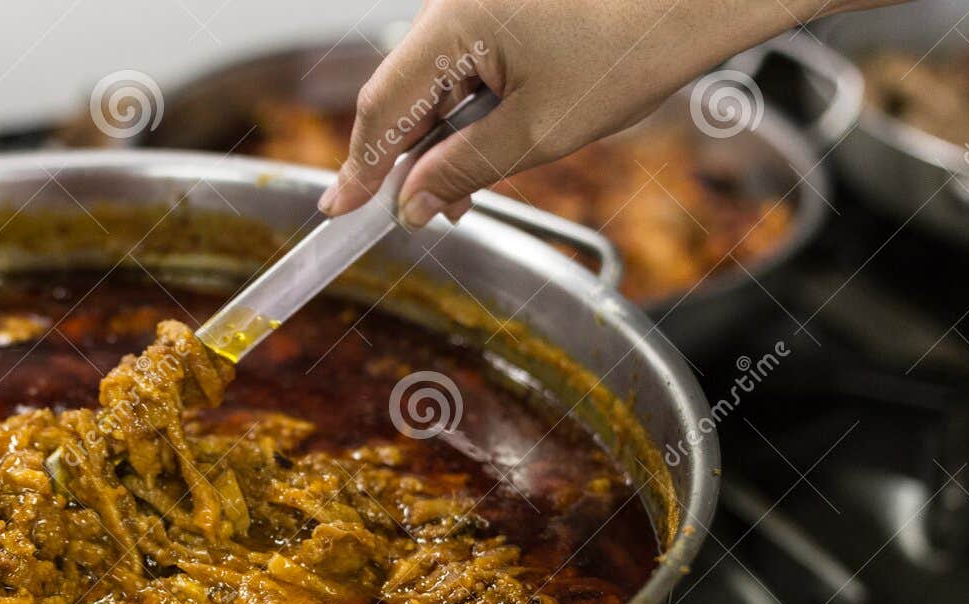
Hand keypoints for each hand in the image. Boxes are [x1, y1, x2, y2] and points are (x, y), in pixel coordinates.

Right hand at [321, 0, 883, 226]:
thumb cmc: (630, 49)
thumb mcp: (539, 133)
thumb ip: (463, 171)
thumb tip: (411, 204)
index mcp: (453, 26)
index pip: (380, 109)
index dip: (357, 169)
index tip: (337, 214)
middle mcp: (452, 4)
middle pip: (401, 95)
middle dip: (406, 163)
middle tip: (423, 218)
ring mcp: (476, 1)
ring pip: (432, 85)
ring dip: (441, 142)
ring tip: (466, 194)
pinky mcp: (501, 6)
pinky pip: (462, 66)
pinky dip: (468, 112)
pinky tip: (488, 147)